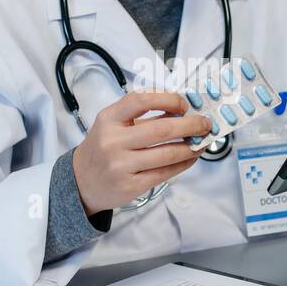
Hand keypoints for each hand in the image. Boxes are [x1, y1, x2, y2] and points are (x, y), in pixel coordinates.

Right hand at [72, 91, 212, 214]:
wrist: (81, 181)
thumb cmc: (102, 147)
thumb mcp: (112, 124)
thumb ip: (140, 115)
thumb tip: (181, 110)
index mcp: (108, 119)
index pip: (141, 100)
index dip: (168, 99)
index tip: (183, 103)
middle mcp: (113, 141)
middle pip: (161, 130)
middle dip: (190, 125)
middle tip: (205, 123)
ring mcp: (121, 166)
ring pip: (167, 154)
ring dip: (191, 147)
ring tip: (201, 141)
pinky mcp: (131, 186)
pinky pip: (165, 173)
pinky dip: (183, 164)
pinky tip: (190, 157)